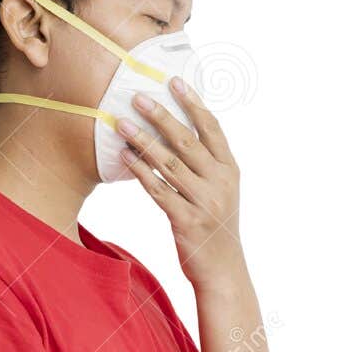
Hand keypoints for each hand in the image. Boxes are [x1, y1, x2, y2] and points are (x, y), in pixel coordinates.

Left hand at [118, 78, 247, 293]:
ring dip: (143, 141)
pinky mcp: (186, 221)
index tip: (174, 81)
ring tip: (122, 123)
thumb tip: (177, 130)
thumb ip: (206, 163)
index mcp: (230, 170)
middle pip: (187, 141)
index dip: (193, 103)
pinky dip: (140, 172)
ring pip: (169, 164)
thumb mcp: (221, 190)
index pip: (212, 129)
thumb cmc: (215, 225)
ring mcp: (204, 202)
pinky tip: (124, 157)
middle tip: (137, 97)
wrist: (223, 269)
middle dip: (161, 116)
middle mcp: (220, 182)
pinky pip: (158, 190)